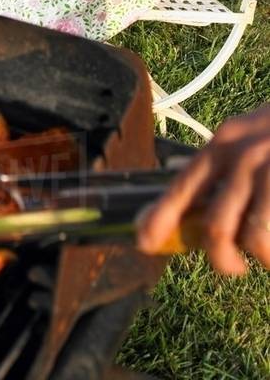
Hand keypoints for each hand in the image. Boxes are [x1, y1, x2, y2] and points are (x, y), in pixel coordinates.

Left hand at [136, 104, 269, 273]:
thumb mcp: (248, 135)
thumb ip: (221, 164)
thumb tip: (185, 193)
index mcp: (224, 144)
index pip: (182, 186)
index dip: (160, 218)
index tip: (143, 242)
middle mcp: (244, 157)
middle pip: (216, 226)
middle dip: (222, 258)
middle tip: (234, 265)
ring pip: (254, 240)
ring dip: (261, 258)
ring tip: (268, 254)